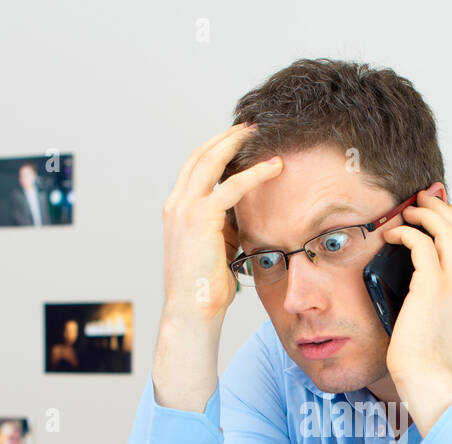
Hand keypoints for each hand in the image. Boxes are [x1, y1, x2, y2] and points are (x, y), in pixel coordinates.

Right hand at [160, 123, 282, 324]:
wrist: (193, 309)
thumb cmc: (207, 286)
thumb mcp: (217, 246)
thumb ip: (226, 225)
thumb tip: (247, 211)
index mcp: (176, 210)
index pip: (195, 167)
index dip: (216, 149)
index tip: (239, 140)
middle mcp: (176, 204)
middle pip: (201, 155)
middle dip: (227, 137)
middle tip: (251, 126)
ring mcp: (184, 208)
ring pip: (211, 161)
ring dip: (237, 143)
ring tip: (260, 133)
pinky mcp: (201, 217)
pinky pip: (232, 186)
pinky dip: (255, 173)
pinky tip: (275, 167)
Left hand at [379, 191, 451, 434]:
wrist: (428, 377)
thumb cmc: (425, 358)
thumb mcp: (438, 323)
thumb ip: (437, 300)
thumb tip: (418, 283)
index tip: (441, 210)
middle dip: (441, 208)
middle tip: (422, 198)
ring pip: (447, 230)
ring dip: (426, 213)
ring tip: (408, 210)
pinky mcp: (432, 286)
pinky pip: (422, 243)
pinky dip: (407, 232)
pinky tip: (393, 234)